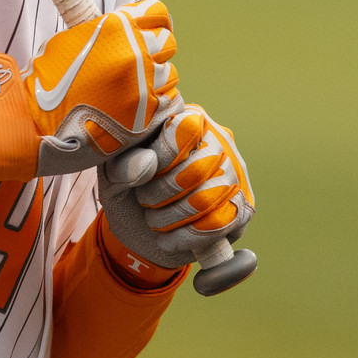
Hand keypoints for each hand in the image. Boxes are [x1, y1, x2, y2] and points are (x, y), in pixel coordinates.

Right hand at [0, 0, 182, 178]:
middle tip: (137, 63)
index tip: (151, 29)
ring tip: (130, 89)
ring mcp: (142, 85)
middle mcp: (135, 53)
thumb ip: (106, 30)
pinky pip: (166, 101)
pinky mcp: (144, 114)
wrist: (34, 121)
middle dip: (154, 51)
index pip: (157, 14)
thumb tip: (129, 23)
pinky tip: (133, 106)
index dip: (155, 21)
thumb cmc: (49, 78)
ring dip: (154, 79)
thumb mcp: (74, 38)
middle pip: (166, 43)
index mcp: (117, 27)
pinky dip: (154, 103)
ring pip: (168, 74)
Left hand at [97, 104, 254, 269]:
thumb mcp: (113, 175)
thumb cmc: (130, 189)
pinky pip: (220, 224)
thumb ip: (122, 165)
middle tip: (144, 201)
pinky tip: (171, 238)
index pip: (185, 129)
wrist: (142, 233)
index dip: (161, 158)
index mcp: (187, 119)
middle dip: (160, 195)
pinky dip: (187, 237)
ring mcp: (236, 173)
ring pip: (208, 200)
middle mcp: (219, 140)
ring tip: (155, 221)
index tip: (141, 177)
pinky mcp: (243, 207)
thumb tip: (148, 163)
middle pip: (197, 169)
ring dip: (171, 219)